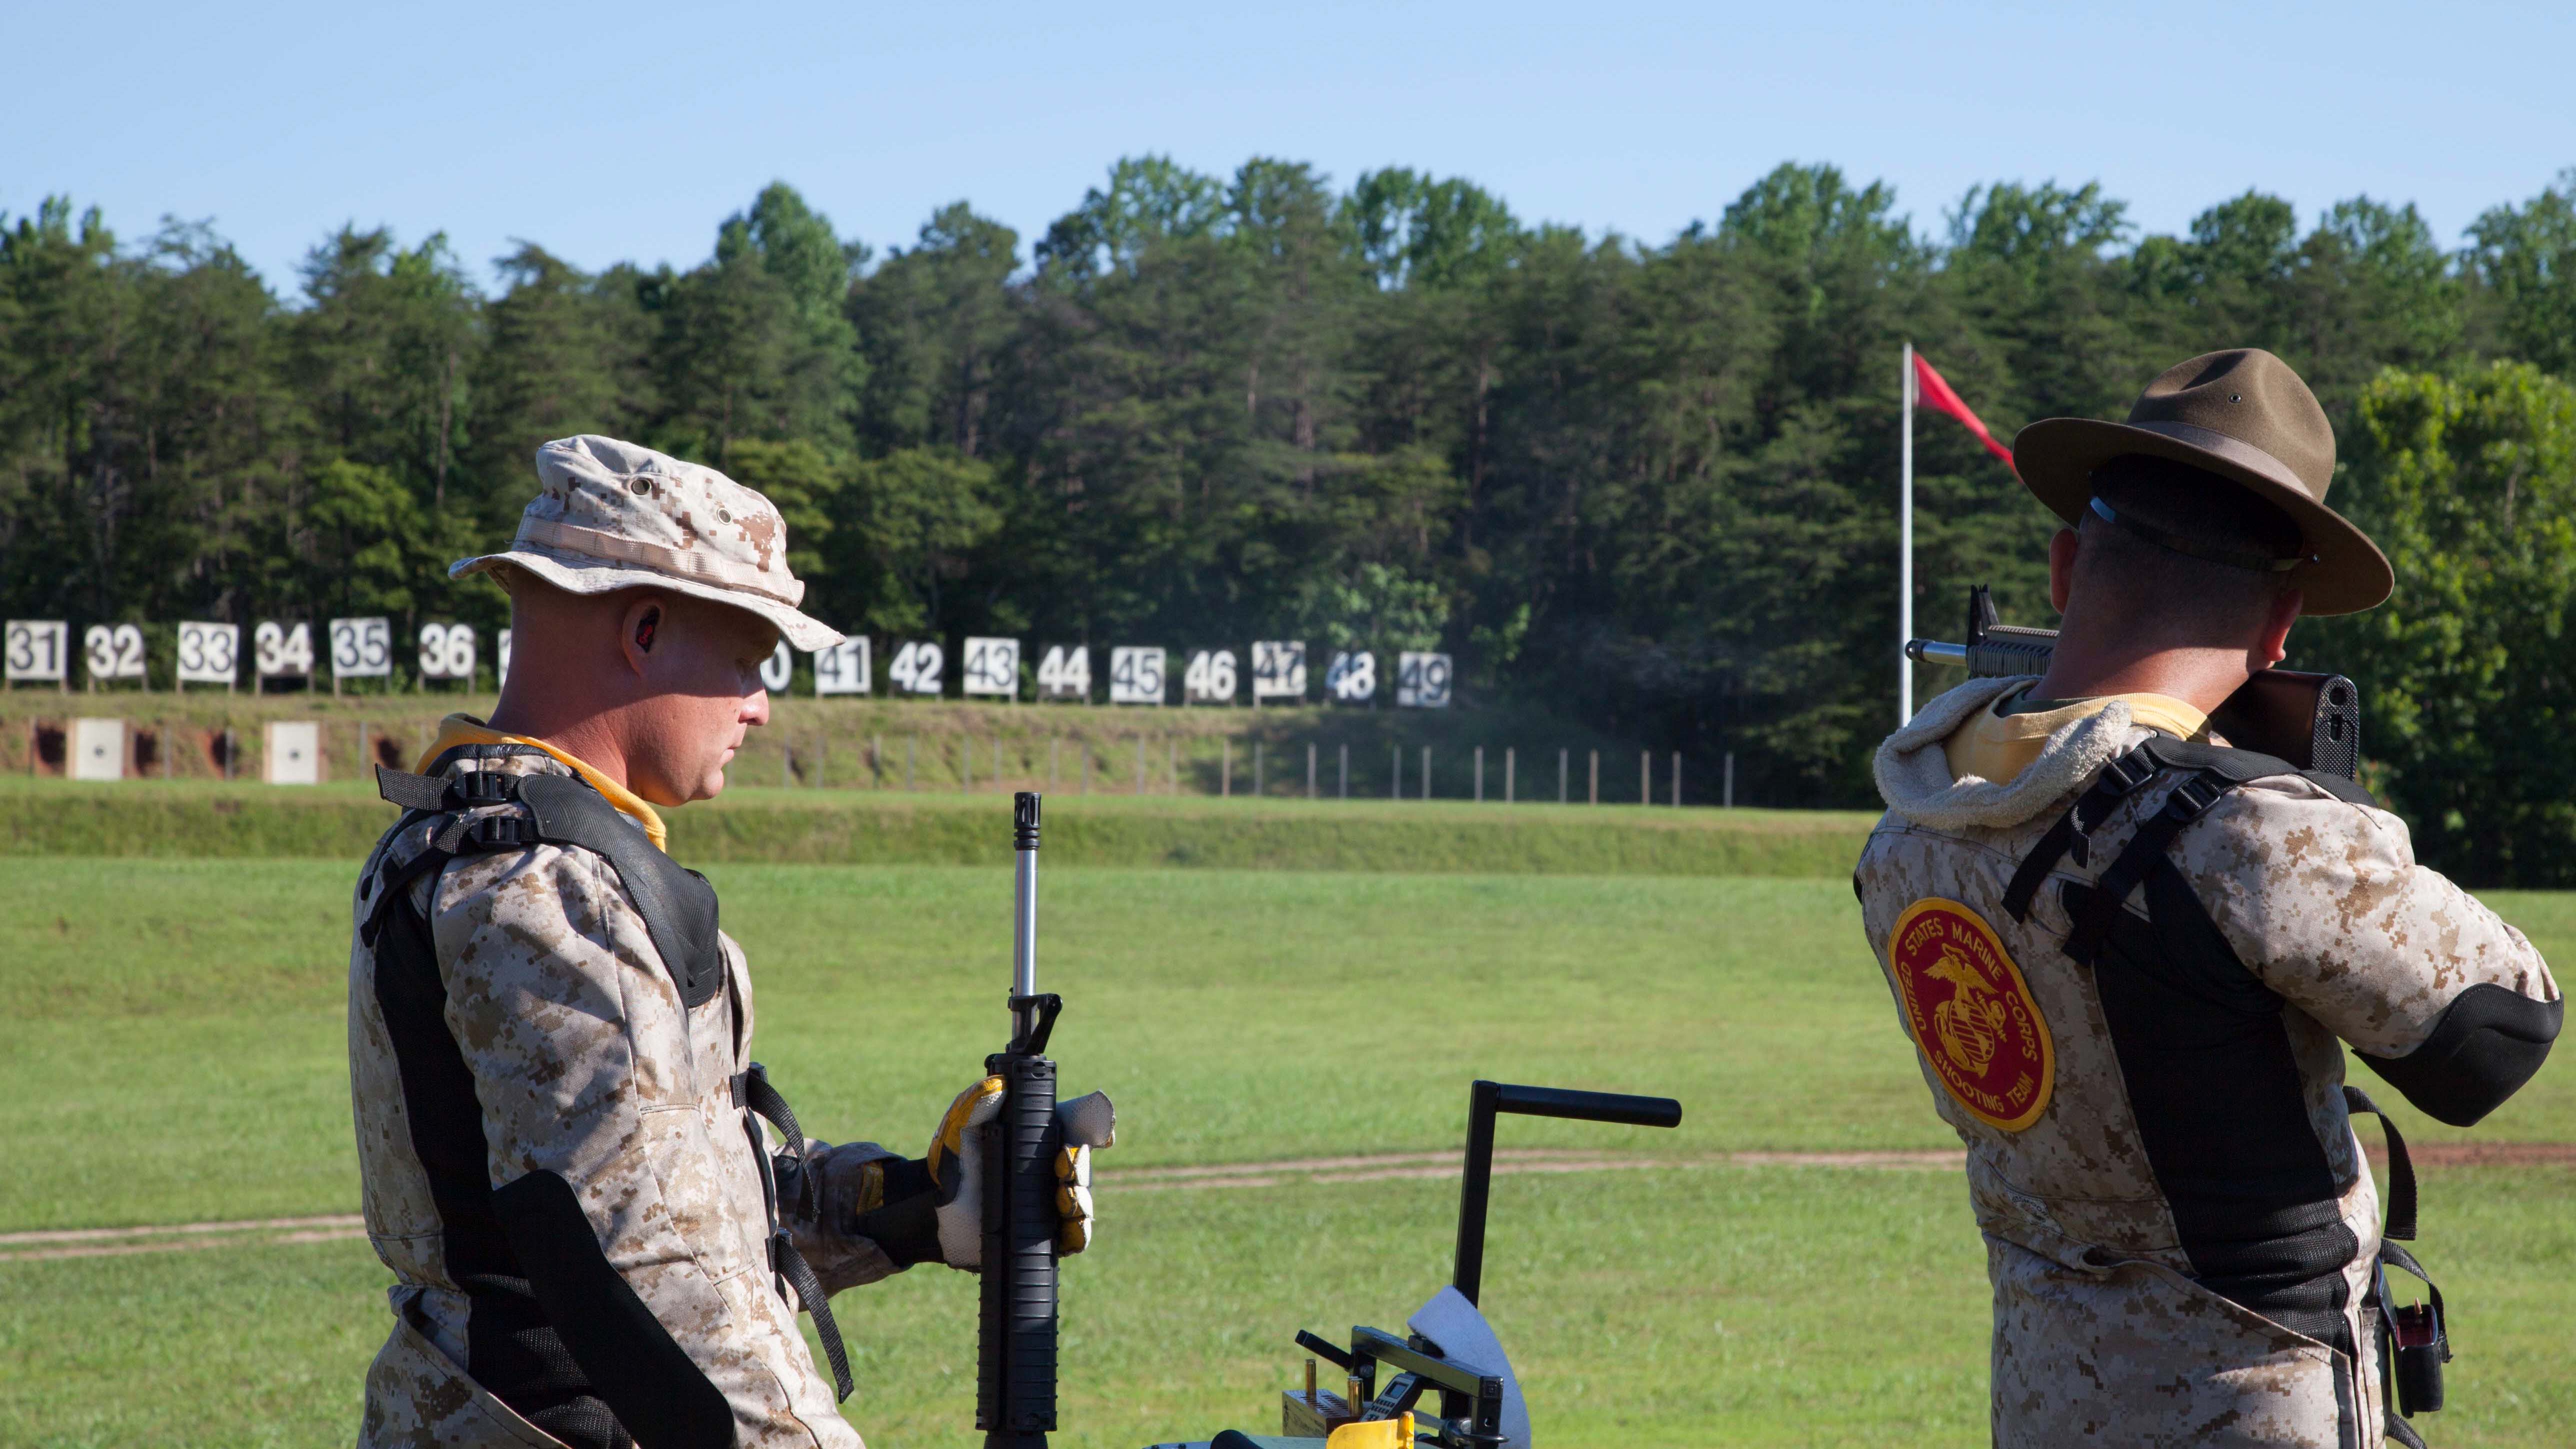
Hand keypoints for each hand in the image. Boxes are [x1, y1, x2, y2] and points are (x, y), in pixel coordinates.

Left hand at [924, 1079, 1117, 1268]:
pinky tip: (1070, 1226)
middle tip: (1063, 1167)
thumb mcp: (961, 1126)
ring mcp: (1049, 1206)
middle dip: (1080, 1166)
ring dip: (1080, 1199)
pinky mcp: (1044, 1238)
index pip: (1079, 1130)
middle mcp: (1050, 1171)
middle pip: (1083, 1166)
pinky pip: (1074, 1238)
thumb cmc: (951, 1161)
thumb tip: (998, 1085)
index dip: (1095, 1127)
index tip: (1098, 1131)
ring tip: (1064, 1197)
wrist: (933, 1210)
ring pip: (1083, 1201)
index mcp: (1038, 1141)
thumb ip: (976, 1104)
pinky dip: (1079, 1232)